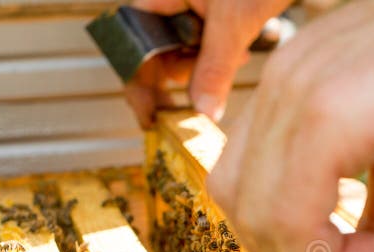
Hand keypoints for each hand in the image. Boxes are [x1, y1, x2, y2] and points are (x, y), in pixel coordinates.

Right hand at [128, 0, 291, 125]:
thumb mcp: (234, 24)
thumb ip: (215, 70)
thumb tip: (202, 113)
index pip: (132, 49)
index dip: (139, 86)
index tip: (151, 118)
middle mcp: (167, 0)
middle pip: (155, 54)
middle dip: (180, 77)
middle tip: (199, 102)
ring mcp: (187, 3)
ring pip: (182, 50)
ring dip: (205, 66)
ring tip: (234, 58)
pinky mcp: (210, 8)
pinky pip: (203, 41)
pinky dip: (219, 54)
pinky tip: (241, 50)